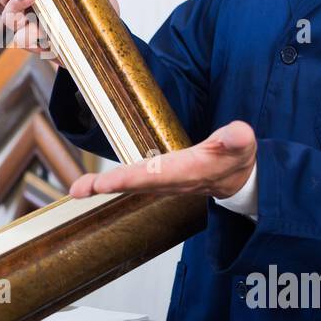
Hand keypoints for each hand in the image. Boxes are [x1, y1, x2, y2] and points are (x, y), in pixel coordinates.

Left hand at [68, 120, 256, 199]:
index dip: (132, 177)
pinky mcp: (160, 180)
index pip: (158, 174)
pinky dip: (110, 184)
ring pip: (130, 185)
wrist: (241, 179)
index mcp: (191, 171)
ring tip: (76, 188)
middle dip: (107, 186)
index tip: (107, 181)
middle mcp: (173, 181)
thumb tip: (239, 132)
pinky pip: (132, 182)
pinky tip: (90, 186)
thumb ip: (238, 139)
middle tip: (79, 188)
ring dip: (102, 187)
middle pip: (136, 184)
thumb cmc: (239, 158)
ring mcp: (165, 183)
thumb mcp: (244, 146)